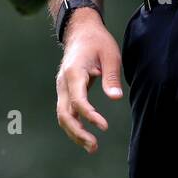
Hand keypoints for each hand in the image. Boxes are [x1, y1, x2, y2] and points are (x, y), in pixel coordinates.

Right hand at [55, 11, 122, 153]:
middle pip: (64, 113)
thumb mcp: (110, 55)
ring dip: (74, 133)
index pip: (78, 100)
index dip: (90, 115)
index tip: (104, 126)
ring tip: (91, 147)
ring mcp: (62, 87)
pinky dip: (73, 125)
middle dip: (78, 132)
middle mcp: (63, 82)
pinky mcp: (65, 90)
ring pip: (63, 115)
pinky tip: (85, 136)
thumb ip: (111, 77)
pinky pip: (66, 111)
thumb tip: (115, 98)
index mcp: (74, 72)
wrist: (81, 30)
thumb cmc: (97, 41)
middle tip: (94, 146)